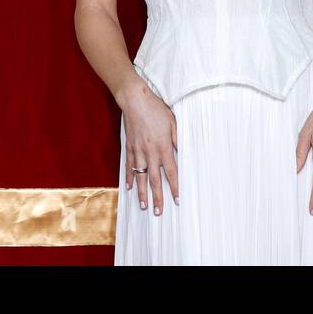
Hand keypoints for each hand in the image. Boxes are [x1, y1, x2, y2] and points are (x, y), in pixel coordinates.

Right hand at [118, 77, 178, 214]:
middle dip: (157, 197)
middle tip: (158, 212)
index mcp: (164, 147)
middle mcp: (150, 153)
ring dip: (142, 193)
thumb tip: (183, 152)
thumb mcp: (173, 122)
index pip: (171, 172)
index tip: (176, 200)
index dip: (174, 187)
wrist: (135, 101)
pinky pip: (130, 166)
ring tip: (143, 206)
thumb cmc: (156, 110)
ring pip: (141, 177)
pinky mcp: (129, 147)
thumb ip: (178, 139)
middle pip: (155, 180)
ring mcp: (138, 151)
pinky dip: (130, 178)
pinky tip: (130, 188)